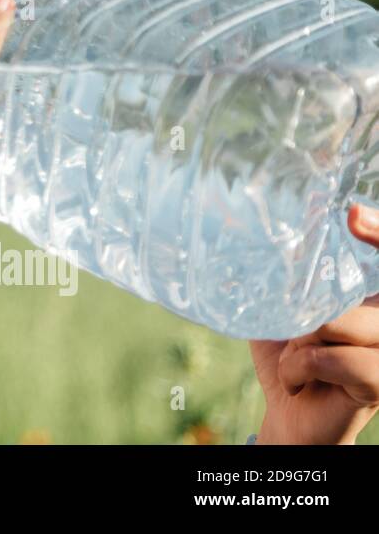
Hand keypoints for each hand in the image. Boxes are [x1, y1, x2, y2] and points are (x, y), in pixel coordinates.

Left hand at [249, 203, 378, 443]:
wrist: (287, 414)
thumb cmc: (287, 358)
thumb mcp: (279, 311)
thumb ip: (281, 279)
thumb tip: (262, 235)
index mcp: (368, 299)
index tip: (352, 213)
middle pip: (353, 293)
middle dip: (310, 312)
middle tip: (292, 337)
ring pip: (338, 323)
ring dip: (300, 341)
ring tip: (295, 358)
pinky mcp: (378, 385)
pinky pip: (333, 359)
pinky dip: (301, 366)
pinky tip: (299, 379)